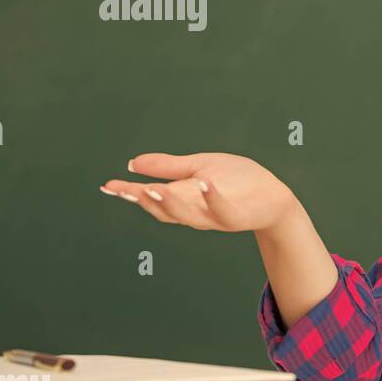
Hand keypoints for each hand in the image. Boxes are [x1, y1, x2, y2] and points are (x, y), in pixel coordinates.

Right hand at [100, 152, 297, 232]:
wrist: (273, 197)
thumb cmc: (237, 181)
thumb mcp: (198, 167)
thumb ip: (168, 168)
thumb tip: (132, 163)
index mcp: (183, 199)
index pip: (151, 197)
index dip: (129, 193)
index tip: (107, 185)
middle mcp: (194, 212)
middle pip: (164, 210)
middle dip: (144, 201)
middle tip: (126, 190)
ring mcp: (214, 216)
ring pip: (188, 215)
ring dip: (170, 203)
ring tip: (152, 190)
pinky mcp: (237, 216)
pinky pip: (222, 210)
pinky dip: (213, 198)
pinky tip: (204, 183)